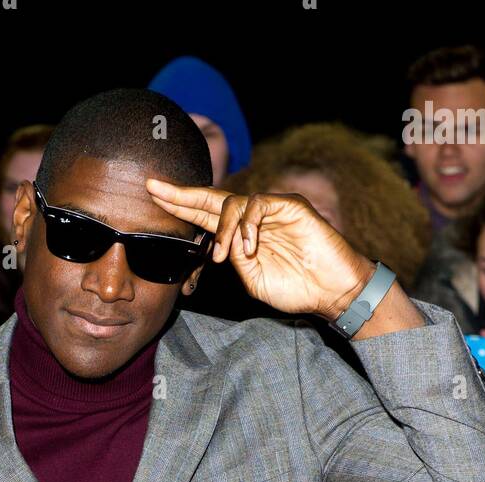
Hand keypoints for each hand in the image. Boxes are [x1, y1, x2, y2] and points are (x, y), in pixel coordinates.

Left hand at [145, 177, 373, 317]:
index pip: (204, 215)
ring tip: (224, 257)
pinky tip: (249, 247)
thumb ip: (233, 261)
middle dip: (181, 194)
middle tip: (154, 188)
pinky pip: (258, 205)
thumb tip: (216, 244)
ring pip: (232, 203)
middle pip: (210, 199)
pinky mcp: (289, 205)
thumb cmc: (295, 288)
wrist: (331, 290)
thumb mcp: (253, 280)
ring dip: (222, 230)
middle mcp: (252, 217)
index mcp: (240, 235)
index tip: (152, 197)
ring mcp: (270, 209)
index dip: (179, 206)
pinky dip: (248, 226)